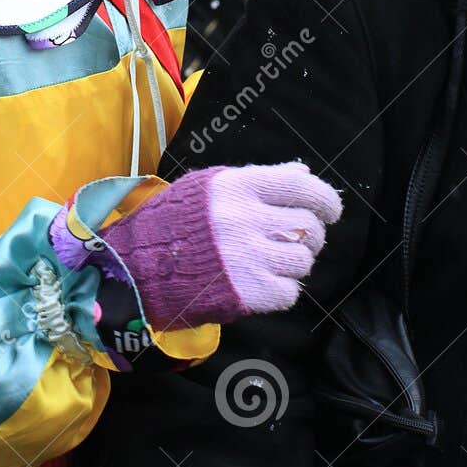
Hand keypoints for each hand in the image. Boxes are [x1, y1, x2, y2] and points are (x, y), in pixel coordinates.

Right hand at [101, 161, 341, 329]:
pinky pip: (289, 293)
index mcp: (237, 187)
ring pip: (302, 261)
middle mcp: (245, 219)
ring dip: (293, 265)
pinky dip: (281, 292)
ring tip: (269, 263)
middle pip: (308, 227)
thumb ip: (256, 180)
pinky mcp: (246, 293)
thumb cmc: (173, 224)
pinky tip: (260, 284)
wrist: (135, 269)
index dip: (326, 199)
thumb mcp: (209, 187)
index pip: (301, 186)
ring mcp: (247, 258)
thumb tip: (303, 172)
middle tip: (291, 242)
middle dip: (308, 237)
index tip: (331, 211)